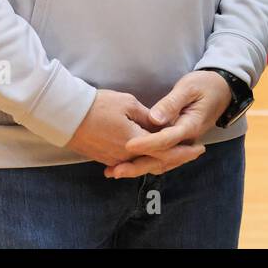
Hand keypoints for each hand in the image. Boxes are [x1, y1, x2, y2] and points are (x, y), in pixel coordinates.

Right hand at [65, 89, 187, 173]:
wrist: (67, 115)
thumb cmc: (98, 105)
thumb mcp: (128, 104)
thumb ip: (148, 117)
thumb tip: (162, 125)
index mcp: (135, 142)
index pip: (166, 152)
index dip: (184, 151)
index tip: (199, 147)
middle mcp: (126, 156)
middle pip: (157, 162)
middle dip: (177, 158)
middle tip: (194, 152)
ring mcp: (115, 160)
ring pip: (144, 164)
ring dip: (161, 159)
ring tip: (177, 152)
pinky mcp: (105, 158)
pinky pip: (130, 163)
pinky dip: (144, 159)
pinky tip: (152, 153)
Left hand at [109, 71, 232, 178]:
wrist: (221, 91)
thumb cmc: (204, 85)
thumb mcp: (189, 88)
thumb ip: (171, 103)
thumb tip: (154, 118)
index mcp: (190, 126)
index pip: (166, 139)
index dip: (147, 144)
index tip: (127, 145)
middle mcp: (187, 140)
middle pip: (161, 159)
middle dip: (137, 166)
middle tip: (115, 170)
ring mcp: (182, 144)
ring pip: (160, 163)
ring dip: (138, 168)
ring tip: (114, 171)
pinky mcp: (176, 144)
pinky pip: (161, 158)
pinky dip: (144, 163)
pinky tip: (126, 165)